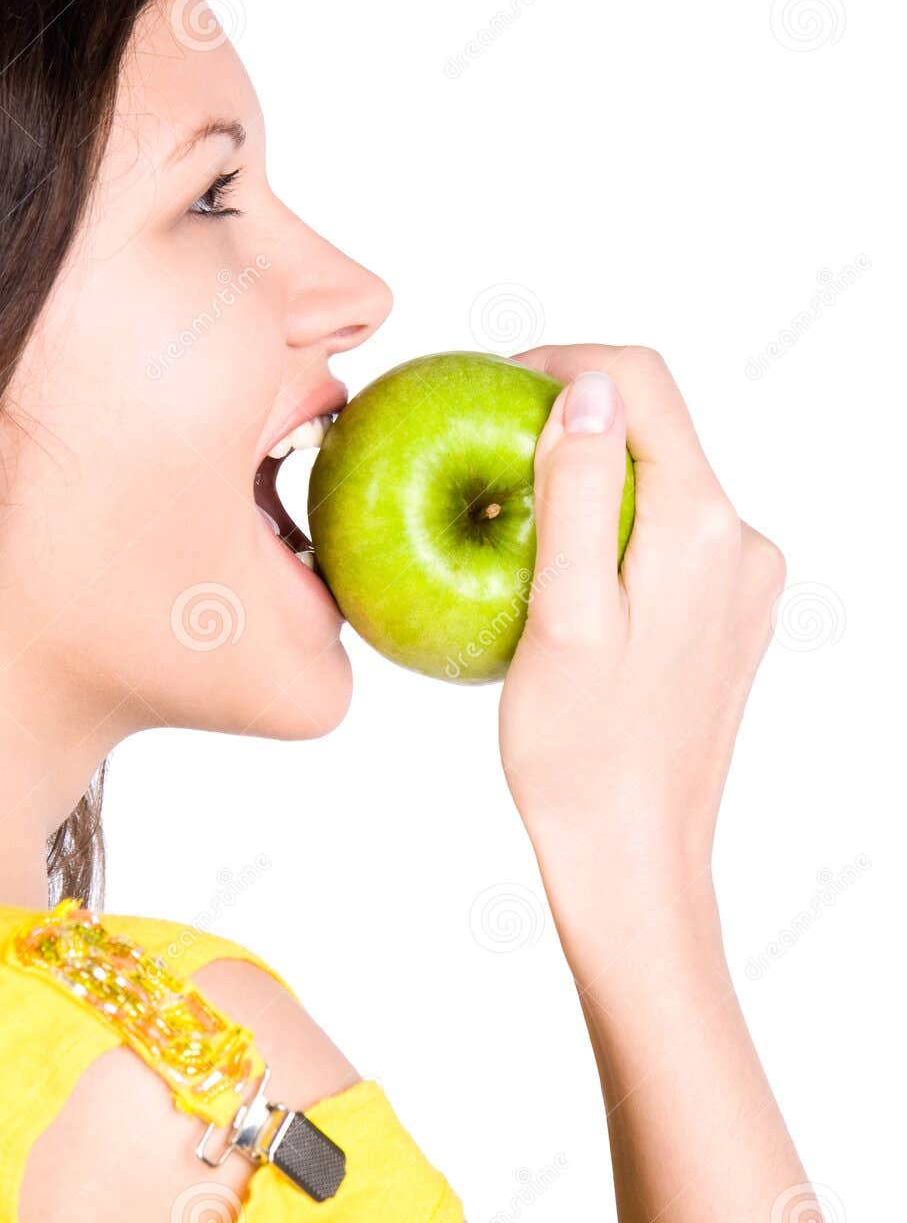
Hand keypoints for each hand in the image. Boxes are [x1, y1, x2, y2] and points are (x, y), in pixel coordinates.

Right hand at [499, 345, 784, 892]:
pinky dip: (607, 528)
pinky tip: (552, 574)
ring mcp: (741, 579)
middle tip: (480, 464)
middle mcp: (742, 543)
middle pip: (652, 428)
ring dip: (584, 479)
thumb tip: (588, 391)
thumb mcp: (560, 614)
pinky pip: (664, 533)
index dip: (562, 365)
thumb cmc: (579, 753)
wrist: (633, 858)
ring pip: (656, 480)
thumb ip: (579, 493)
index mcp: (704, 529)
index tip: (488, 393)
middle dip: (566, 424)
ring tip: (505, 526)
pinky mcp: (726, 612)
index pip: (641, 385)